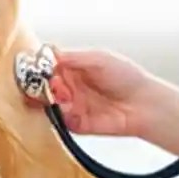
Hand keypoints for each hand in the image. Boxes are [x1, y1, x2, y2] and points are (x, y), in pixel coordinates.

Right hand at [23, 47, 161, 137]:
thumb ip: (74, 58)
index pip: (47, 65)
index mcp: (73, 67)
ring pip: (47, 103)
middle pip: (42, 85)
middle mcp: (69, 86)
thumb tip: (50, 53)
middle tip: (45, 82)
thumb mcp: (99, 59)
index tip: (35, 66)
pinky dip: (59, 115)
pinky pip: (60, 120)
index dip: (39, 65)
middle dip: (39, 84)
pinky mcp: (76, 124)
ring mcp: (71, 106)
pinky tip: (66, 108)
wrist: (143, 104)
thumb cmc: (126, 77)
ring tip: (58, 95)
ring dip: (48, 99)